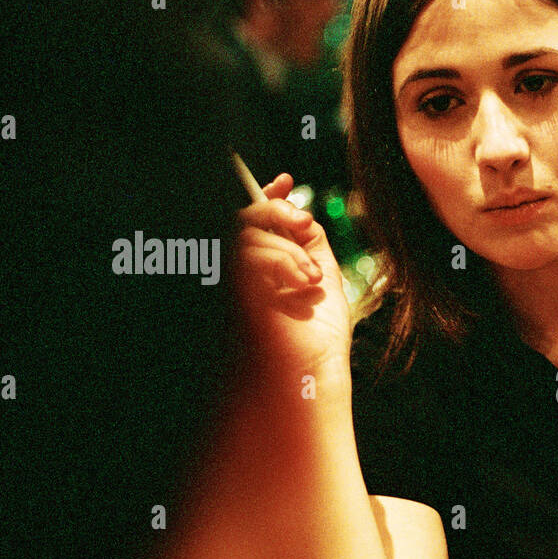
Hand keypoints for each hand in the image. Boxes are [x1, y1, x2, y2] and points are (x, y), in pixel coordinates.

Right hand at [236, 173, 351, 389]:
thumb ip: (311, 245)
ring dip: (289, 249)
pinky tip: (304, 283)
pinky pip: (247, 254)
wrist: (314, 377)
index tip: (285, 181)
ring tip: (311, 278)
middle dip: (277, 211)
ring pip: (248, 236)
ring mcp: (235, 285)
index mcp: (262, 270)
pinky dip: (283, 261)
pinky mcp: (234, 294)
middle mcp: (244, 275)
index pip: (252, 222)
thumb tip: (303, 213)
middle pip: (244, 219)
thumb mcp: (323, 280)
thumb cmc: (319, 340)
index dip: (265, 197)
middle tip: (304, 223)